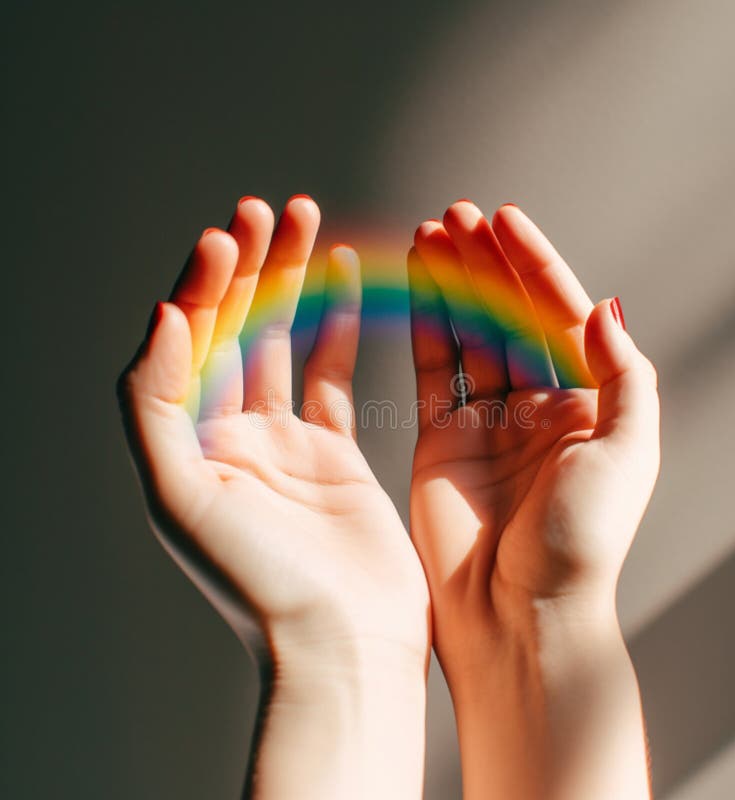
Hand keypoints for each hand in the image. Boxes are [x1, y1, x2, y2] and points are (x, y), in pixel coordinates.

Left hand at [119, 195, 428, 798]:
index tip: (228, 236)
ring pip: (283, 341)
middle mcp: (227, 438)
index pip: (188, 343)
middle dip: (248, 267)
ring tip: (306, 222)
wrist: (339, 644)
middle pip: (234, 331)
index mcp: (186, 446)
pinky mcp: (332, 453)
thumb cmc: (259, 584)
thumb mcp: (180, 495)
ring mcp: (282, 443)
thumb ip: (158, 406)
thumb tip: (162, 318)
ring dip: (292, 281)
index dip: (203, 286)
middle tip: (269, 209)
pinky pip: (330, 374)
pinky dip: (338, 323)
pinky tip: (346, 278)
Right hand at [408, 200, 658, 798]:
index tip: (504, 220)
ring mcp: (486, 420)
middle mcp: (537, 406)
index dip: (532, 264)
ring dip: (451, 283)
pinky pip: (433, 369)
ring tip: (432, 233)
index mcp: (586, 404)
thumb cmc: (579, 542)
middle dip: (485, 263)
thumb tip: (603, 306)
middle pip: (509, 315)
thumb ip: (622, 375)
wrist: (516, 611)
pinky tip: (415, 284)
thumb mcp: (624, 452)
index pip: (557, 314)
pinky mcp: (442, 437)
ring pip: (467, 333)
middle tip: (458, 215)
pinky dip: (424, 324)